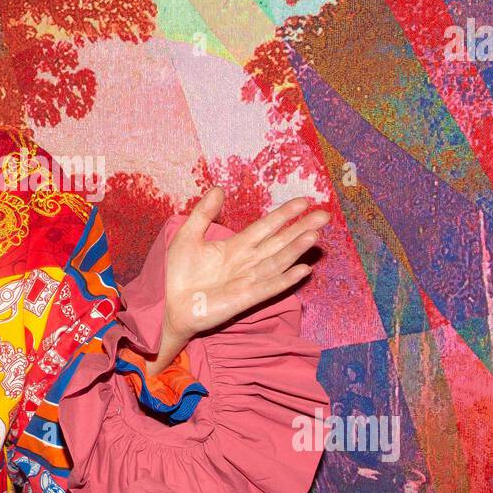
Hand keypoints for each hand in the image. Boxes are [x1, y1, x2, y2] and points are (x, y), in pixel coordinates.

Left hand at [163, 188, 330, 341]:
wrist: (168, 304)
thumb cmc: (177, 273)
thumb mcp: (188, 235)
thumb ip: (204, 213)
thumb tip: (218, 188)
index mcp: (236, 246)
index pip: (266, 227)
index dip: (284, 214)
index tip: (304, 201)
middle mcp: (248, 262)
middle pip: (280, 242)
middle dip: (301, 228)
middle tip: (325, 215)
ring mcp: (249, 280)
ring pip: (278, 261)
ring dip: (297, 249)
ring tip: (315, 235)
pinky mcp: (245, 299)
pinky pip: (270, 287)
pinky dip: (286, 279)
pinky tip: (303, 269)